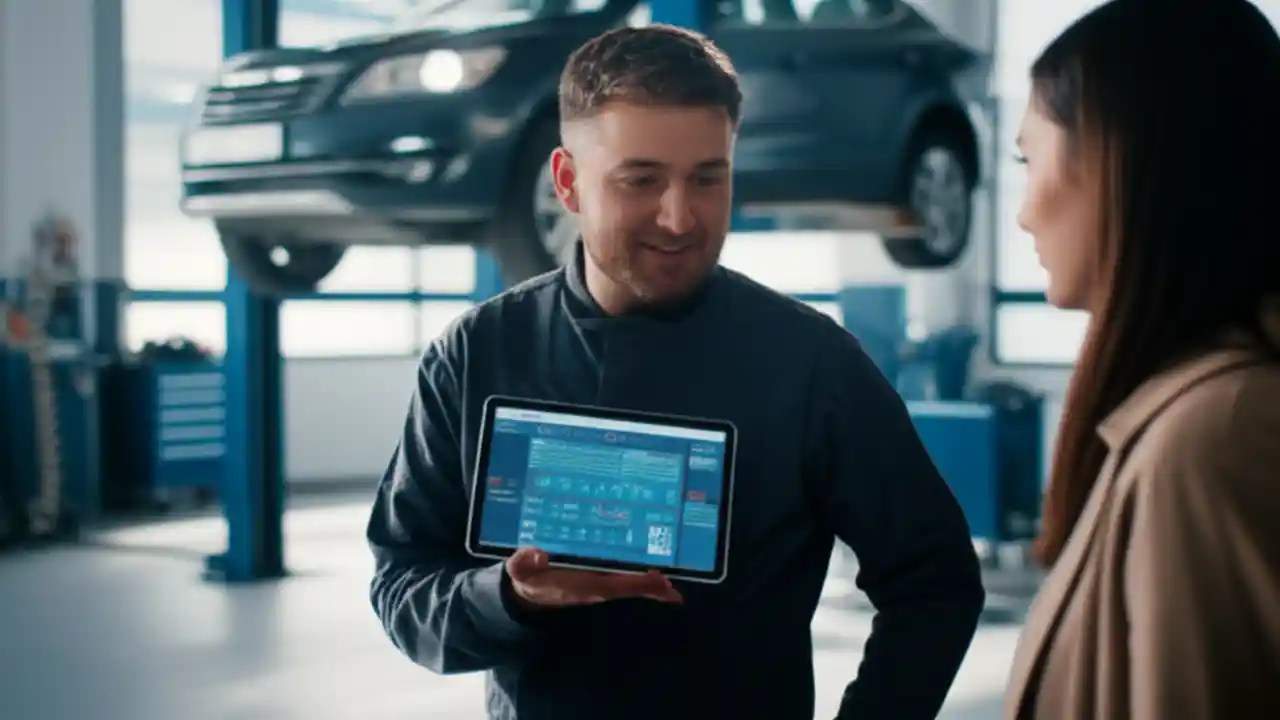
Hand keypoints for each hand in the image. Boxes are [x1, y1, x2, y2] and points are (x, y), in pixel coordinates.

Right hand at [504, 547, 683, 609]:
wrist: (525, 594)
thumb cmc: (527, 578)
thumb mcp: (520, 570)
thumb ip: (524, 563)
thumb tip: (537, 554)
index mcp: (582, 585)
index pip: (614, 584)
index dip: (636, 583)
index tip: (658, 580)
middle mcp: (595, 589)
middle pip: (629, 589)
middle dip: (651, 588)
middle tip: (674, 589)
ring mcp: (597, 587)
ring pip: (628, 587)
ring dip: (649, 586)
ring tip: (672, 587)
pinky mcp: (597, 583)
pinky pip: (623, 583)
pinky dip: (640, 582)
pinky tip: (655, 579)